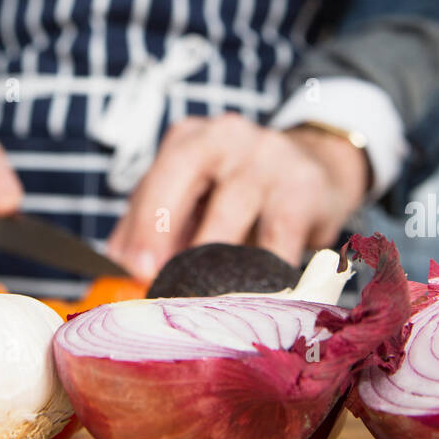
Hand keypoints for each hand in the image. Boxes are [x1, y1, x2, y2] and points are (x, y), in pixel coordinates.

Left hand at [106, 113, 370, 282]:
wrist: (319, 166)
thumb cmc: (242, 188)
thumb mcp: (197, 193)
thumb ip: (155, 223)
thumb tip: (118, 268)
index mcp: (191, 138)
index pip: (155, 178)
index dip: (140, 225)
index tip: (130, 268)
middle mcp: (226, 136)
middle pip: (184, 178)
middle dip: (163, 234)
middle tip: (154, 282)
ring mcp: (268, 158)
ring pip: (229, 217)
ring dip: (211, 268)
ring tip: (199, 301)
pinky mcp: (304, 189)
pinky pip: (277, 243)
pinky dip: (261, 277)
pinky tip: (252, 298)